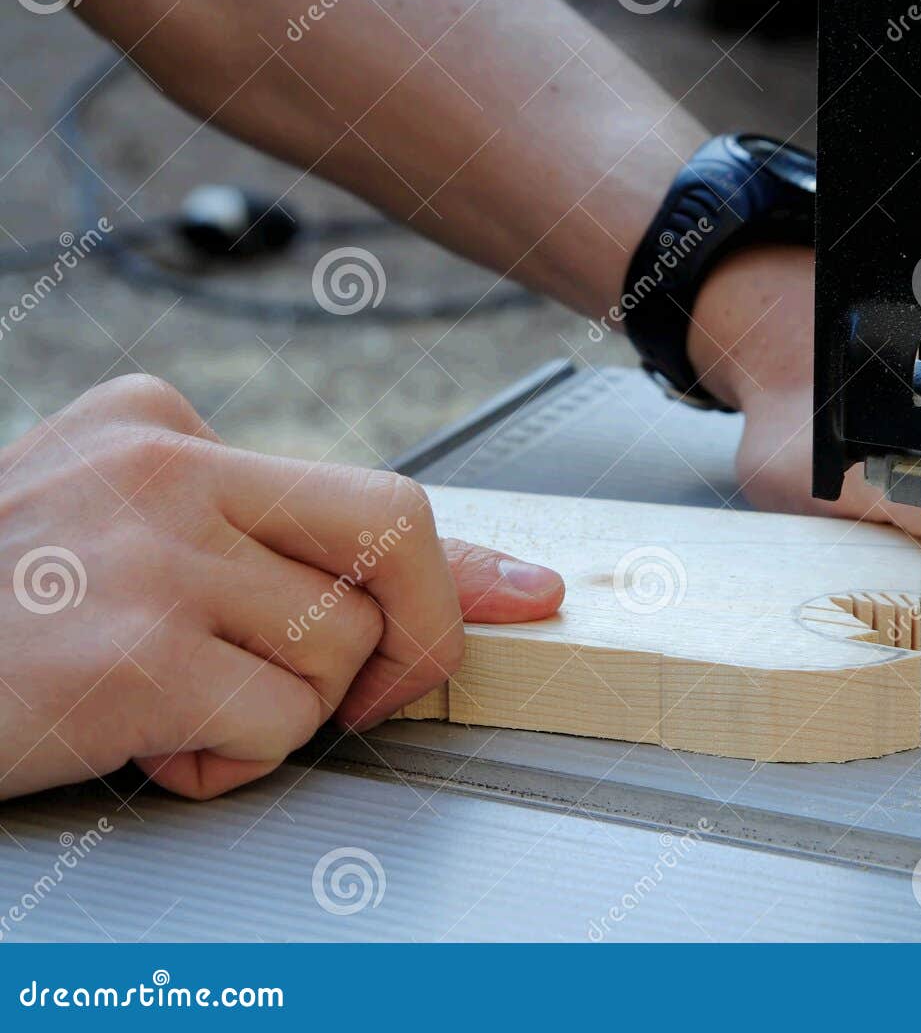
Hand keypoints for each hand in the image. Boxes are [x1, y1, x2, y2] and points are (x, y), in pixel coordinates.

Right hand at [0, 376, 563, 801]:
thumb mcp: (133, 544)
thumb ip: (283, 548)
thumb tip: (490, 584)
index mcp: (158, 424)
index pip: (359, 485)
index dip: (454, 565)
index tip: (524, 597)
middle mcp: (161, 465)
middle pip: (393, 528)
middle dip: (420, 629)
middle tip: (376, 690)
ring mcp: (147, 550)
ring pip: (340, 644)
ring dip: (286, 711)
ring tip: (180, 706)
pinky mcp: (135, 648)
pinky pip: (282, 720)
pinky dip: (234, 759)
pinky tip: (149, 740)